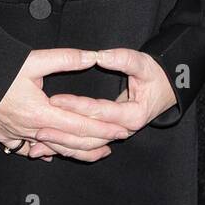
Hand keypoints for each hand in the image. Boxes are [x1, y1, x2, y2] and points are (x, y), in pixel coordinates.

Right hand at [0, 48, 131, 162]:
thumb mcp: (32, 61)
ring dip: (77, 151)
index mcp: (40, 111)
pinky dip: (47, 152)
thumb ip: (65, 59)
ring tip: (98, 151)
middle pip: (71, 142)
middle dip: (97, 142)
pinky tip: (55, 153)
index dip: (104, 128)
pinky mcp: (6, 137)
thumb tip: (92, 56)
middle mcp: (31, 129)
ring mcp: (17, 136)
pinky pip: (30, 150)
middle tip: (119, 140)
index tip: (122, 128)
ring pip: (54, 149)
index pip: (80, 125)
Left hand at [44, 47, 178, 141]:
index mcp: (133, 115)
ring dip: (63, 144)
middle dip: (64, 131)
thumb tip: (100, 56)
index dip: (77, 106)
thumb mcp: (143, 63)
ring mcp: (117, 134)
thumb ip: (123, 59)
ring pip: (87, 146)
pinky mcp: (109, 134)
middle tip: (39, 127)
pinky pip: (86, 145)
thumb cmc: (155, 76)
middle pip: (90, 134)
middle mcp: (124, 129)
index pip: (100, 111)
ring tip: (38, 141)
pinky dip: (67, 147)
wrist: (167, 89)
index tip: (55, 99)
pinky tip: (47, 148)